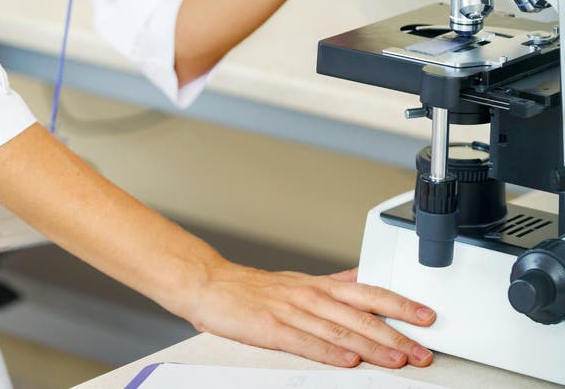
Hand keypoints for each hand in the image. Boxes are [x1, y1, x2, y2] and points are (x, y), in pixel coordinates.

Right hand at [192, 260, 434, 368]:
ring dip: (372, 345)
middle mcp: (311, 295)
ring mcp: (292, 311)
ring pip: (340, 329)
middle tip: (423, 349)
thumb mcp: (301, 281)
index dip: (400, 304)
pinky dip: (329, 351)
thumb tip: (365, 279)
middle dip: (396, 332)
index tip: (427, 317)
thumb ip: (335, 284)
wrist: (212, 285)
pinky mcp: (272, 329)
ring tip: (398, 359)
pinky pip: (306, 342)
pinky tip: (349, 361)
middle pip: (362, 314)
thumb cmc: (256, 289)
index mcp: (320, 285)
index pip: (369, 293)